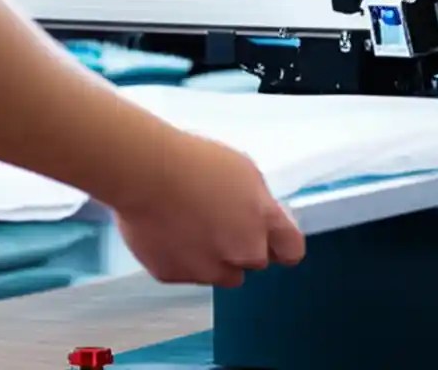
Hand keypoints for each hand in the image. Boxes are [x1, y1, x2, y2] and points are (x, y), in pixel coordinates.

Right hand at [116, 132, 304, 287]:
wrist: (145, 172)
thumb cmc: (192, 162)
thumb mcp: (243, 170)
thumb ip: (259, 203)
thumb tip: (261, 218)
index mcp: (263, 221)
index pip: (292, 250)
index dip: (282, 244)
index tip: (273, 240)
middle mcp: (241, 251)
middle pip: (255, 261)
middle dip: (243, 247)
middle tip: (220, 221)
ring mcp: (207, 268)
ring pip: (221, 274)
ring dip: (214, 258)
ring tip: (192, 226)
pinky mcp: (174, 274)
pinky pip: (185, 272)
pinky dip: (180, 258)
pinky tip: (170, 231)